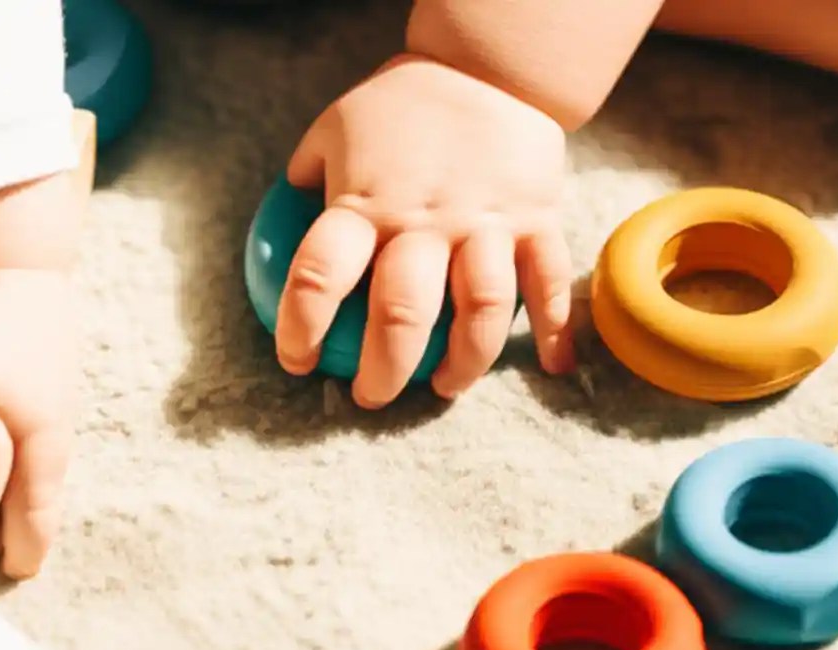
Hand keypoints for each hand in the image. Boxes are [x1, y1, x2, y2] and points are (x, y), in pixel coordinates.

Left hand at [276, 53, 573, 407]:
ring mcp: (486, 223)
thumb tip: (282, 216)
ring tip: (445, 388)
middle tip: (372, 397)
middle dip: (384, 371)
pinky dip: (555, 328)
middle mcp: (424, 221)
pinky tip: (554, 365)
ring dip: (464, 364)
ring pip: (480, 312)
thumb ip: (308, 176)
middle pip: (402, 314)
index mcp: (364, 202)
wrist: (488, 64)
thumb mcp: (333, 126)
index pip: (319, 277)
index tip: (299, 362)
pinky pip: (548, 282)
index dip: (301, 328)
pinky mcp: (536, 220)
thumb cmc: (400, 102)